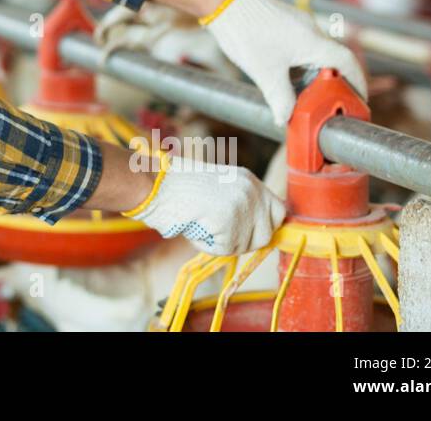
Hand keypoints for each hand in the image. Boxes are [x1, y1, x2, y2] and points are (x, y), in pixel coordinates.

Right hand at [123, 154, 284, 255]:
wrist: (151, 182)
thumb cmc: (174, 187)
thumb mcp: (215, 188)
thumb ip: (237, 205)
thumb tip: (255, 232)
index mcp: (248, 179)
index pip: (279, 211)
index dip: (264, 227)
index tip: (248, 234)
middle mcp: (251, 189)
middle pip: (266, 235)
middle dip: (242, 241)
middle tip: (216, 232)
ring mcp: (241, 204)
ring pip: (244, 245)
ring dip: (221, 243)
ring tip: (199, 223)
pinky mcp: (229, 219)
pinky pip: (223, 249)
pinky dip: (205, 244)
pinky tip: (192, 226)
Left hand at [203, 0, 366, 126]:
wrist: (224, 2)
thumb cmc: (246, 33)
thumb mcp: (265, 73)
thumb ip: (280, 99)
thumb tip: (286, 118)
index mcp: (314, 42)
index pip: (348, 62)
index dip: (358, 82)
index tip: (358, 99)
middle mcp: (311, 30)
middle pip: (332, 59)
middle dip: (332, 82)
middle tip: (326, 103)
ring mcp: (298, 23)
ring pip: (315, 53)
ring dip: (312, 73)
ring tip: (301, 93)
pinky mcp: (285, 21)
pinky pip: (302, 45)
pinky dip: (299, 62)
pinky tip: (284, 75)